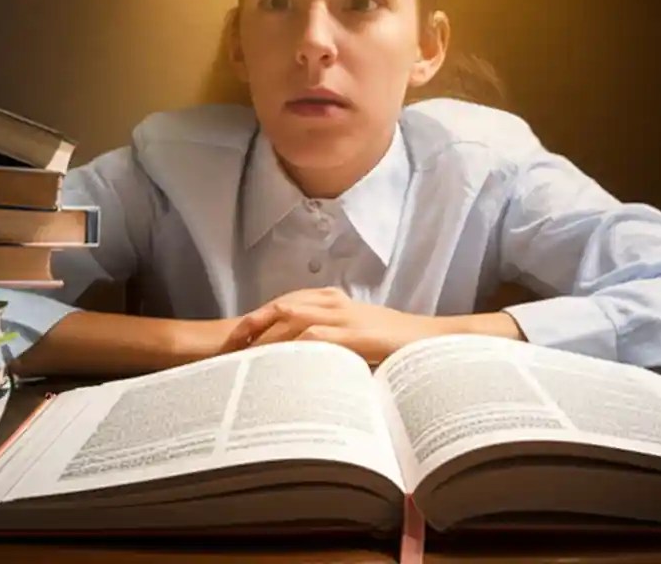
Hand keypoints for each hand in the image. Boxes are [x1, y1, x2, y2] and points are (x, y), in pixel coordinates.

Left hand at [222, 287, 526, 363]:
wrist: (430, 340)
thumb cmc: (395, 343)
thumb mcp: (358, 334)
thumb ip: (330, 339)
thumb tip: (302, 360)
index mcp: (333, 299)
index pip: (287, 302)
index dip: (260, 317)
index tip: (238, 334)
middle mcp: (334, 302)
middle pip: (282, 306)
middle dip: (253, 324)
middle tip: (230, 345)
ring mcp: (344, 316)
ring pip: (293, 319)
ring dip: (266, 337)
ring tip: (245, 355)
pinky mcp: (353, 334)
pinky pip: (315, 338)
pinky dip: (294, 348)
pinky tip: (279, 362)